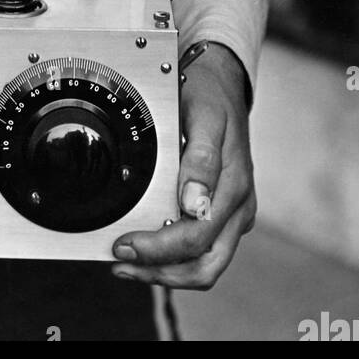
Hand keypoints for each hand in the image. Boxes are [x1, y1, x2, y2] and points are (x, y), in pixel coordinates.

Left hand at [111, 43, 255, 288]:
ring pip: (205, 264)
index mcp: (233, 187)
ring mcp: (233, 214)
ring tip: (128, 264)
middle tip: (121, 264)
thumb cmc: (210, 97)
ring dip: (166, 272)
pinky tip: (147, 249)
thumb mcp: (205, 115)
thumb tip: (193, 204)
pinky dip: (174, 258)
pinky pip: (203, 249)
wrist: (222, 85)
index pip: (197, 239)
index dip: (158, 251)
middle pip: (204, 266)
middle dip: (160, 273)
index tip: (125, 246)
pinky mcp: (224, 213)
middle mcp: (237, 207)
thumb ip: (202, 158)